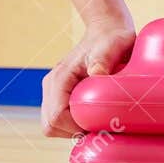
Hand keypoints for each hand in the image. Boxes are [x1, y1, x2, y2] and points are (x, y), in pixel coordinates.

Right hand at [40, 17, 135, 137]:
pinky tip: (93, 116)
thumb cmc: (112, 38)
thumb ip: (104, 58)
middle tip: (98, 125)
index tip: (99, 124)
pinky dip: (74, 125)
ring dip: (73, 129)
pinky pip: (59, 121)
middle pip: (50, 125)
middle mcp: (51, 85)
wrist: (107, 30)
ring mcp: (53, 91)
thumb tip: (97, 73)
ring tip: (97, 119)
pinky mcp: (60, 95)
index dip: (76, 127)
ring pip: (52, 126)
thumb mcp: (113, 45)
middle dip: (73, 131)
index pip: (56, 117)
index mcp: (60, 77)